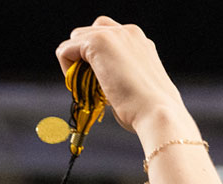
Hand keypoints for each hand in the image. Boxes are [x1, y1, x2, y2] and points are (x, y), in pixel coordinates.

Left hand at [55, 17, 191, 139]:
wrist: (157, 113)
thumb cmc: (150, 110)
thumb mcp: (138, 86)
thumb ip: (122, 74)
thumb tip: (105, 83)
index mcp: (140, 42)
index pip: (107, 37)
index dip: (99, 59)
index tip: (105, 83)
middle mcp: (128, 32)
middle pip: (88, 33)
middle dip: (85, 58)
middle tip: (94, 85)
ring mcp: (113, 34)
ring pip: (75, 40)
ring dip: (76, 64)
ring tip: (89, 88)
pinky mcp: (97, 41)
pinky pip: (65, 50)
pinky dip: (68, 71)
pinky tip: (82, 88)